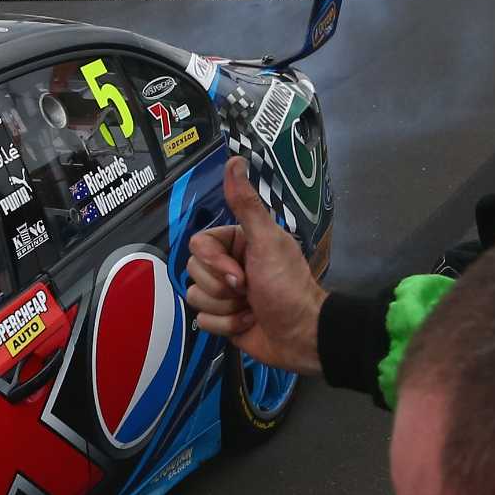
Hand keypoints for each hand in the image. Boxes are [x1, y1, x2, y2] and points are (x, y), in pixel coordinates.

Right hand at [183, 156, 323, 373]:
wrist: (301, 334)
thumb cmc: (287, 286)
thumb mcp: (266, 241)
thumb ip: (246, 203)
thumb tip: (234, 161)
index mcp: (237, 242)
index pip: (198, 245)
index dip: (215, 263)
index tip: (241, 273)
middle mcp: (228, 264)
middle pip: (194, 271)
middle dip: (222, 287)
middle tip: (249, 290)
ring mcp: (224, 292)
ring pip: (195, 296)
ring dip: (226, 308)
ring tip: (251, 308)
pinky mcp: (223, 318)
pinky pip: (203, 320)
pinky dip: (227, 325)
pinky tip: (248, 322)